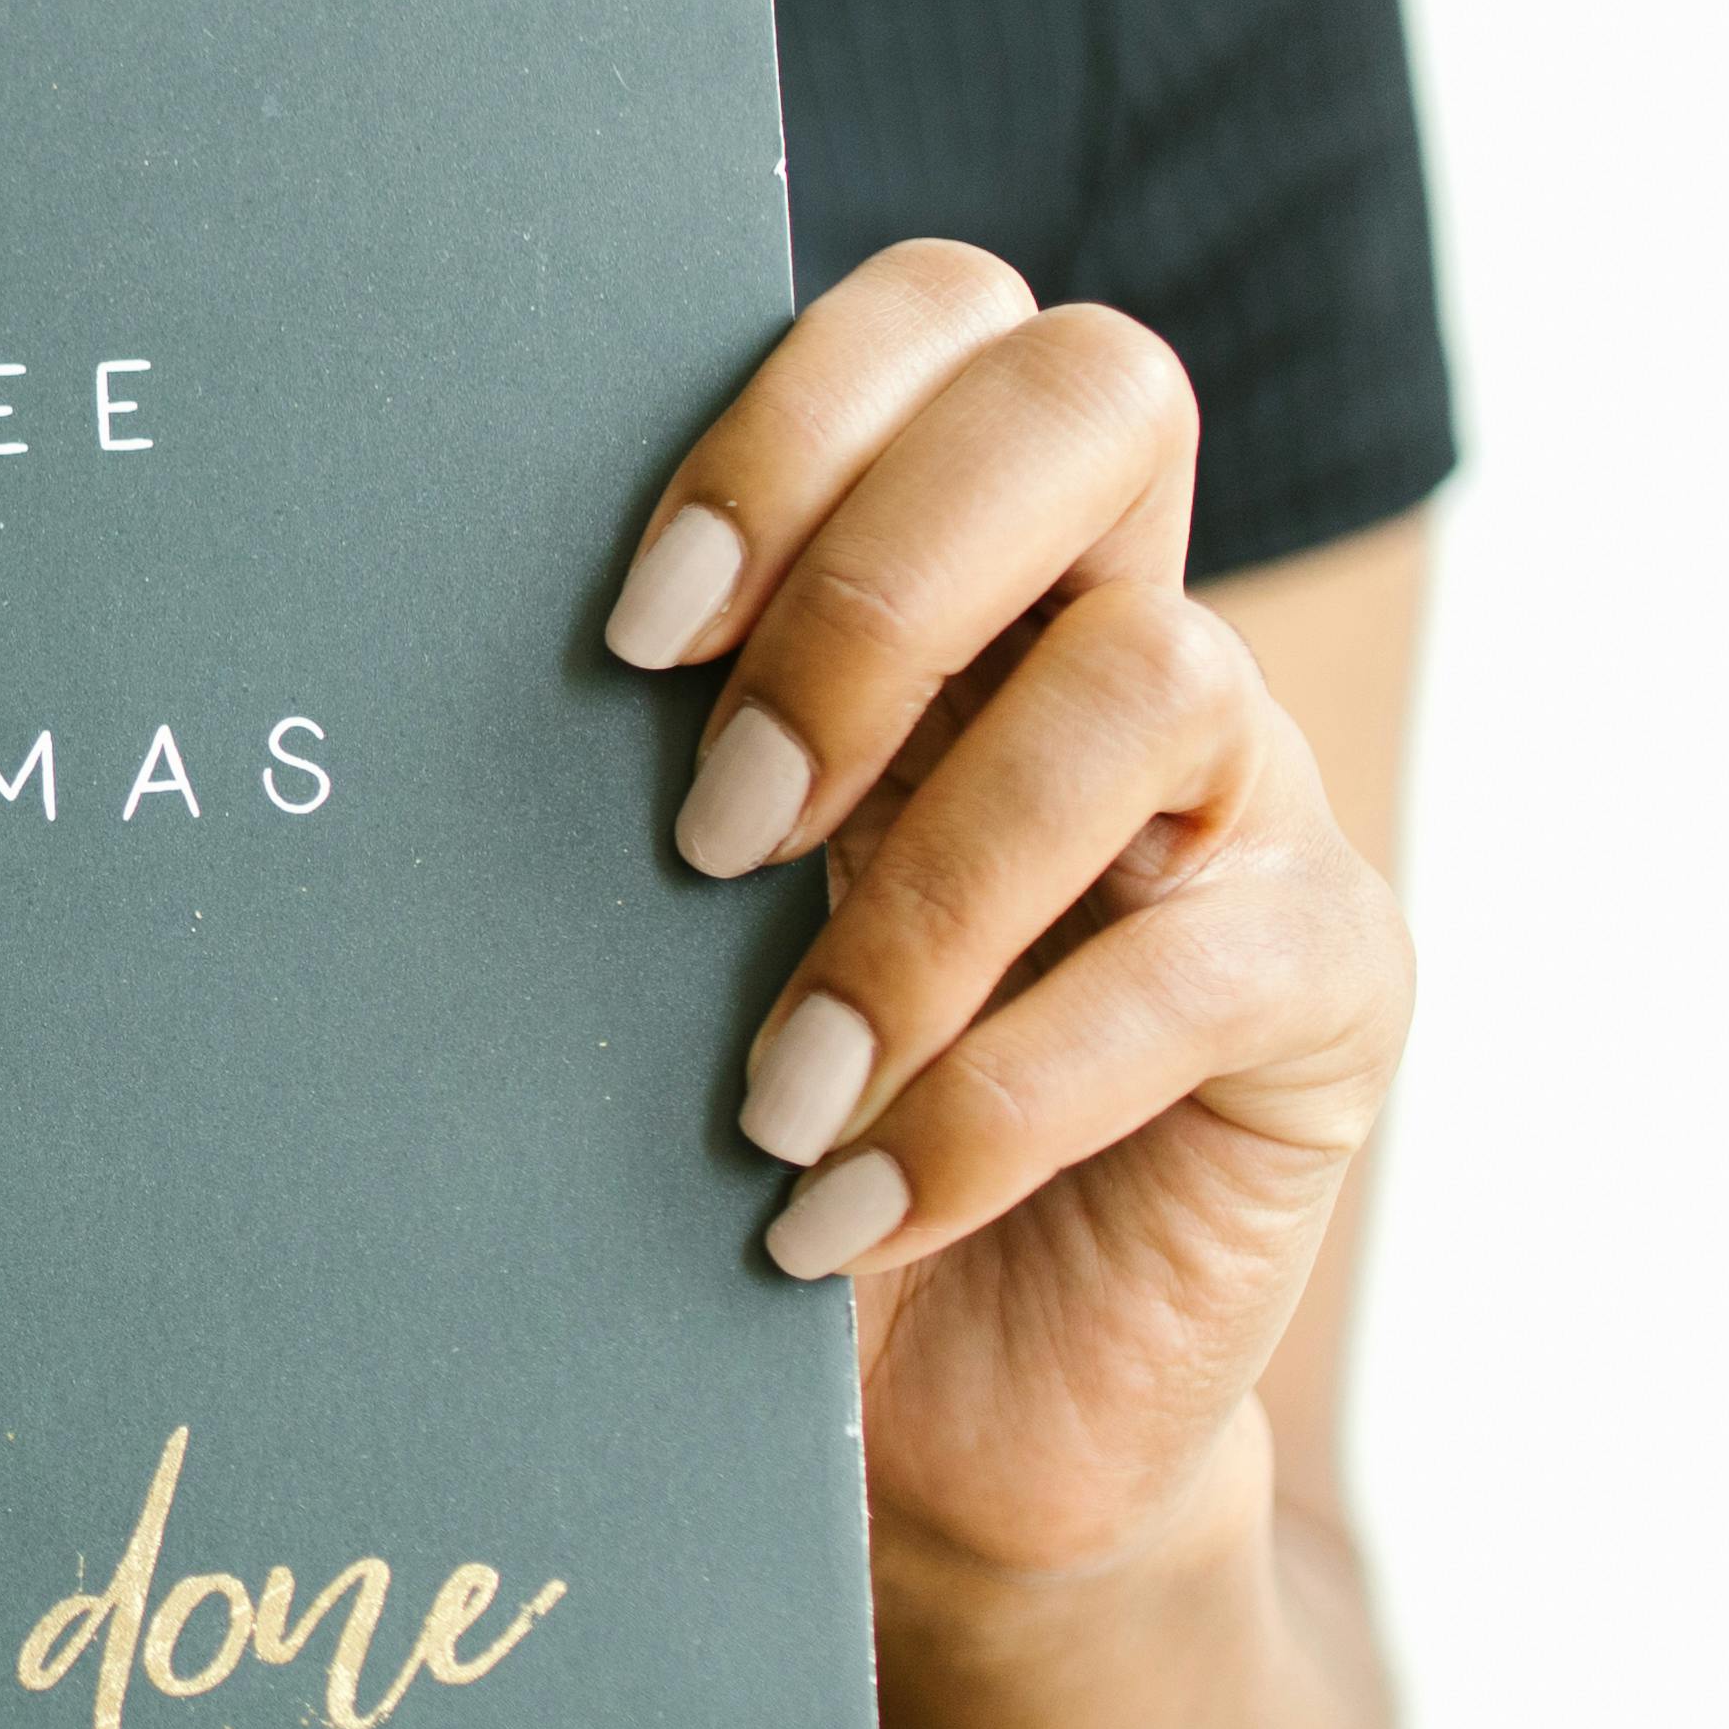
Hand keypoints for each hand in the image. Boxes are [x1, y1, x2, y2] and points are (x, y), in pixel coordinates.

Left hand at [602, 244, 1413, 1588]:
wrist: (932, 1410)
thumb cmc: (763, 1125)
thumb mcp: (680, 929)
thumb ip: (648, 768)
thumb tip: (399, 655)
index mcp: (960, 571)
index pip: (949, 319)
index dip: (797, 420)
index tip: (636, 631)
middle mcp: (1121, 632)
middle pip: (1098, 394)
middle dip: (879, 589)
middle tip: (714, 824)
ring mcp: (1251, 797)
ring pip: (1144, 680)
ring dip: (923, 893)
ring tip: (775, 1084)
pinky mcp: (1329, 984)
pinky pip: (1195, 966)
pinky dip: (990, 1098)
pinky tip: (846, 1205)